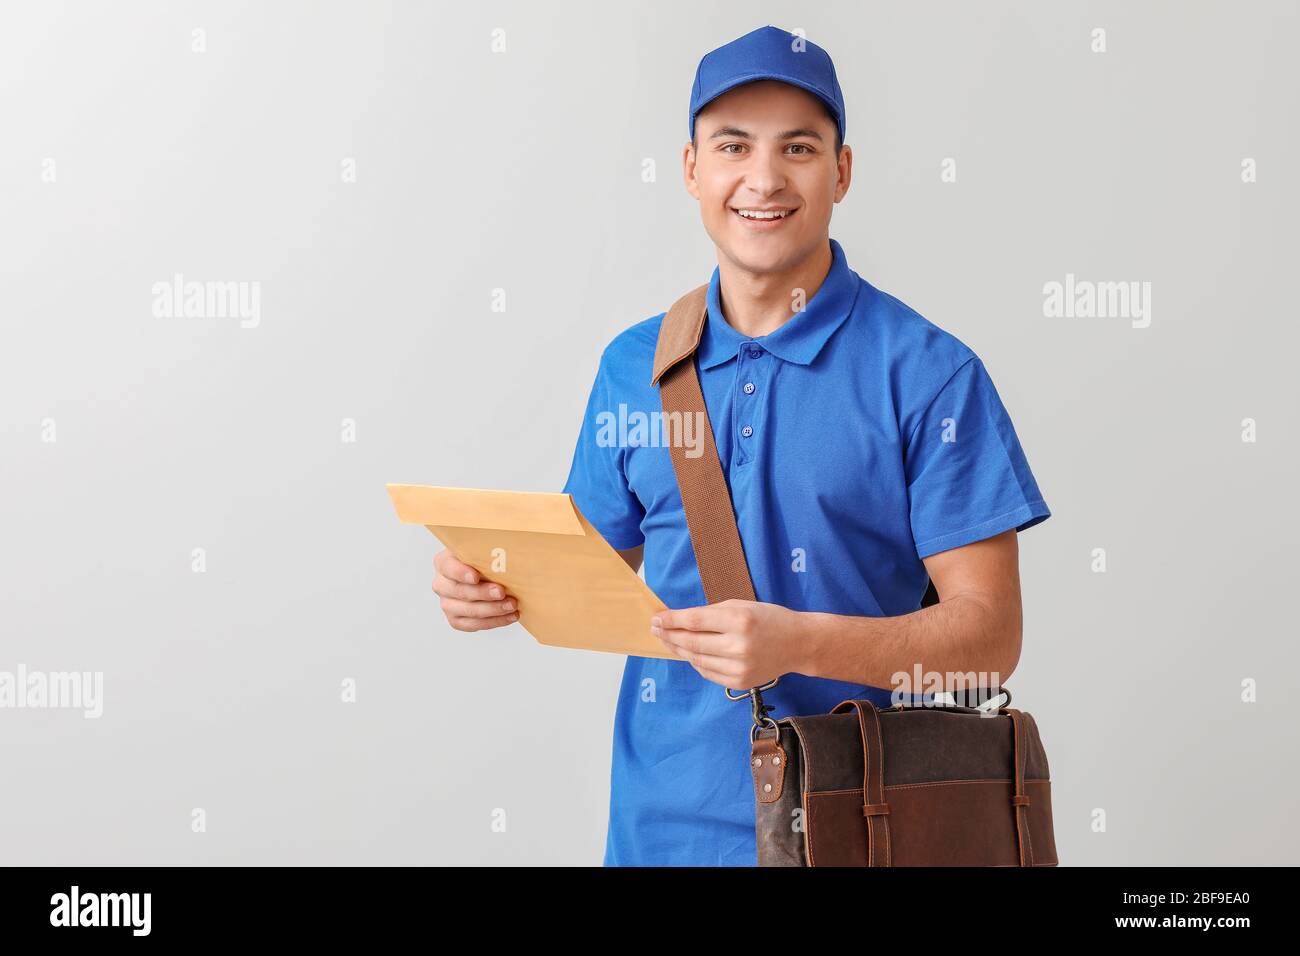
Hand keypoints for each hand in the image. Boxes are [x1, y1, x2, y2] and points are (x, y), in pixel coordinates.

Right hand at [432, 547, 518, 631]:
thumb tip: (507, 549)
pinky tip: (510, 616)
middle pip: (459, 591)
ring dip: (492, 610)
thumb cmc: (485, 559)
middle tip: (501, 592)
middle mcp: (441, 584)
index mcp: (443, 562)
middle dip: (482, 593)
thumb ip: (487, 549)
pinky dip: (494, 621)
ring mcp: (447, 604)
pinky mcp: (456, 619)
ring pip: (467, 610)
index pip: (448, 567)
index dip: (460, 572)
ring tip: (512, 605)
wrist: (487, 575)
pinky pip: (473, 625)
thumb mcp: (482, 548)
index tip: (475, 576)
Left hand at [650, 599, 803, 688]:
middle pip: (691, 642)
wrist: (798, 644)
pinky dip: (696, 662)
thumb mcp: (740, 605)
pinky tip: (689, 653)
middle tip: (655, 629)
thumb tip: (679, 620)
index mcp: (738, 620)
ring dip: (679, 650)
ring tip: (668, 641)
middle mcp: (738, 645)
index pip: (694, 621)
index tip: (656, 618)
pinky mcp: (740, 682)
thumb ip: (710, 613)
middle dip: (669, 635)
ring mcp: (739, 667)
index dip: (671, 620)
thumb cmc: (768, 619)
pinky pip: (708, 672)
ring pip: (697, 660)